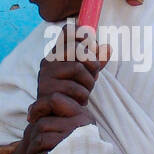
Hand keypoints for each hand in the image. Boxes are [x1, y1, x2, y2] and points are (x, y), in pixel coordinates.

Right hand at [22, 24, 108, 153]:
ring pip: (78, 69)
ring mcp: (45, 77)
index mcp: (56, 54)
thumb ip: (96, 61)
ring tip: (85, 92)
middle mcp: (48, 62)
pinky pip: (75, 89)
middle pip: (78, 50)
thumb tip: (107, 48)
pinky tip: (79, 103)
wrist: (56, 120)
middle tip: (93, 76)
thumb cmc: (72, 94)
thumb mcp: (86, 75)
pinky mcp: (47, 93)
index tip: (92, 43)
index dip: (82, 34)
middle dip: (92, 64)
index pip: (68, 32)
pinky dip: (83, 97)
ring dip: (88, 83)